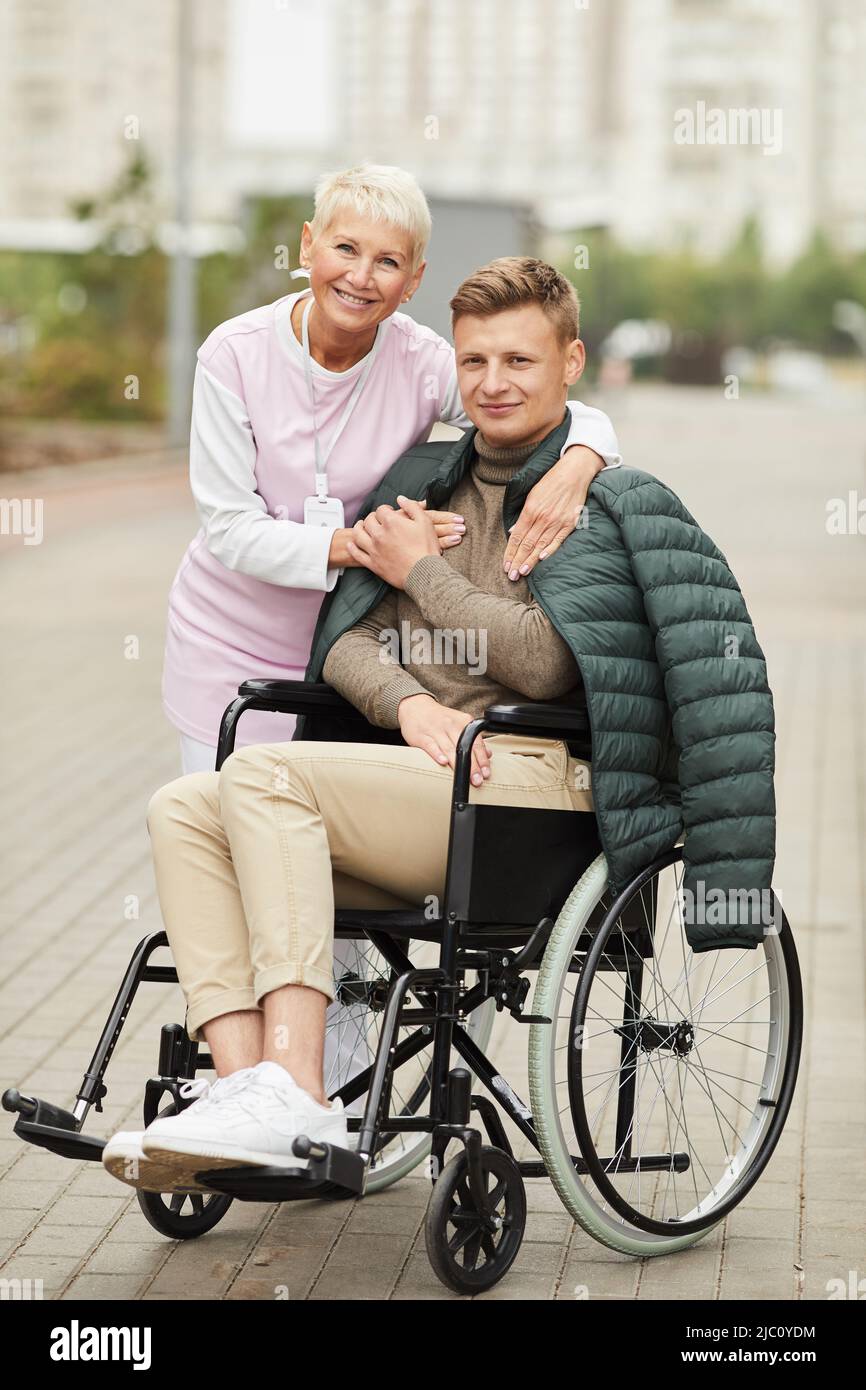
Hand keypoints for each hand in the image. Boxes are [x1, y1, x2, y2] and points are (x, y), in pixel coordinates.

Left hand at [328, 502, 462, 568]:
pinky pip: (357, 554)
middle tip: (377, 520)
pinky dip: (352, 548)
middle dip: (373, 518)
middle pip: (369, 520)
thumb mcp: (425, 522)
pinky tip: (352, 544)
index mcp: (391, 522)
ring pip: (358, 535)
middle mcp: (379, 534)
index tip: (389, 512)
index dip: (386, 509)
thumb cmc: (427, 548)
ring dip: (358, 528)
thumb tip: (400, 498)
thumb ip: (412, 507)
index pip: (381, 510)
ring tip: (361, 526)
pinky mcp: (373, 564)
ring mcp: (374, 549)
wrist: (424, 573)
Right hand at [397, 694, 490, 786]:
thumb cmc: (440, 719)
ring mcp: (435, 730)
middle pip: (464, 748)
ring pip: (449, 748)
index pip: (476, 743)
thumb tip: (488, 754)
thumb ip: (474, 739)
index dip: (482, 759)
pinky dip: (437, 754)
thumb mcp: (459, 723)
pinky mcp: (421, 736)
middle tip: (477, 780)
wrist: (415, 707)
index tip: (486, 773)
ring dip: (457, 765)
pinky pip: (430, 746)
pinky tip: (443, 762)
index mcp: (463, 722)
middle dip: (472, 766)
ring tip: (464, 778)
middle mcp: (451, 725)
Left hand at [502, 444, 602, 579]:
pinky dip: (550, 550)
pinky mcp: (570, 523)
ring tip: (522, 572)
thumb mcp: (532, 495)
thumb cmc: (551, 482)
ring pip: (541, 545)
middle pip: (527, 544)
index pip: (517, 537)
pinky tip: (542, 560)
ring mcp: (557, 521)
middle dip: (517, 561)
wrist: (574, 473)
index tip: (505, 565)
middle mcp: (542, 518)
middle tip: (511, 576)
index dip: (510, 553)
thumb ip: (523, 516)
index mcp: (530, 510)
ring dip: (531, 560)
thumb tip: (512, 532)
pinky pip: (558, 540)